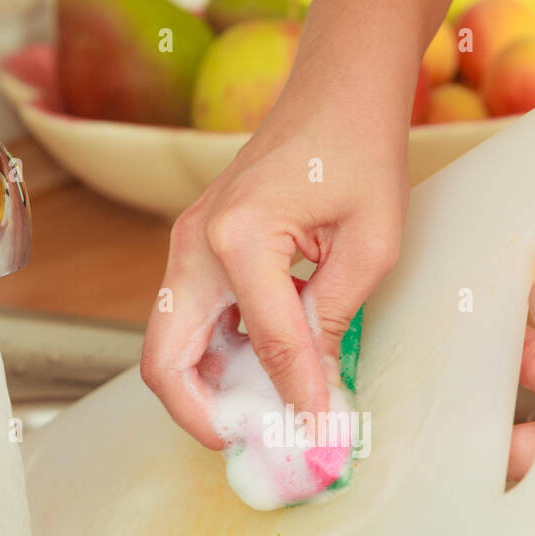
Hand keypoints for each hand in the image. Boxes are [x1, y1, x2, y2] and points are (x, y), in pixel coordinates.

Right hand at [140, 98, 408, 448]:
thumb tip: (314, 393)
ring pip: (169, 344)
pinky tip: (258, 372)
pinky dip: (212, 357)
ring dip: (204, 389)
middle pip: (165, 360)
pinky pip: (188, 320)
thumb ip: (332, 322)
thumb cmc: (359, 152)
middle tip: (248, 443)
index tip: (319, 438)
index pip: (266, 348)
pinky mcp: (195, 248)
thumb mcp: (369, 244)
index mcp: (239, 238)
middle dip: (201, 416)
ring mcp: (187, 244)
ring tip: (259, 415)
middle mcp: (196, 243)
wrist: (335, 92)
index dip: (296, 401)